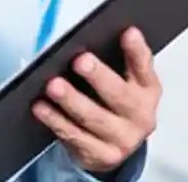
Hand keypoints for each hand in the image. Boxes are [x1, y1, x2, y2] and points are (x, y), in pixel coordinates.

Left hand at [33, 27, 160, 174]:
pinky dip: (56, 121)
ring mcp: (124, 138)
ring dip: (72, 100)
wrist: (109, 146)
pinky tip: (41, 107)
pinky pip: (76, 136)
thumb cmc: (108, 103)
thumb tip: (78, 38)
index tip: (127, 32)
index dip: (137, 50)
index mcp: (146, 90)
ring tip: (53, 85)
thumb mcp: (117, 81)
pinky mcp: (103, 155)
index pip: (144, 67)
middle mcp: (140, 115)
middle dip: (99, 76)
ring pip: (95, 118)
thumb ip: (108, 61)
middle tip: (80, 60)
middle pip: (120, 95)